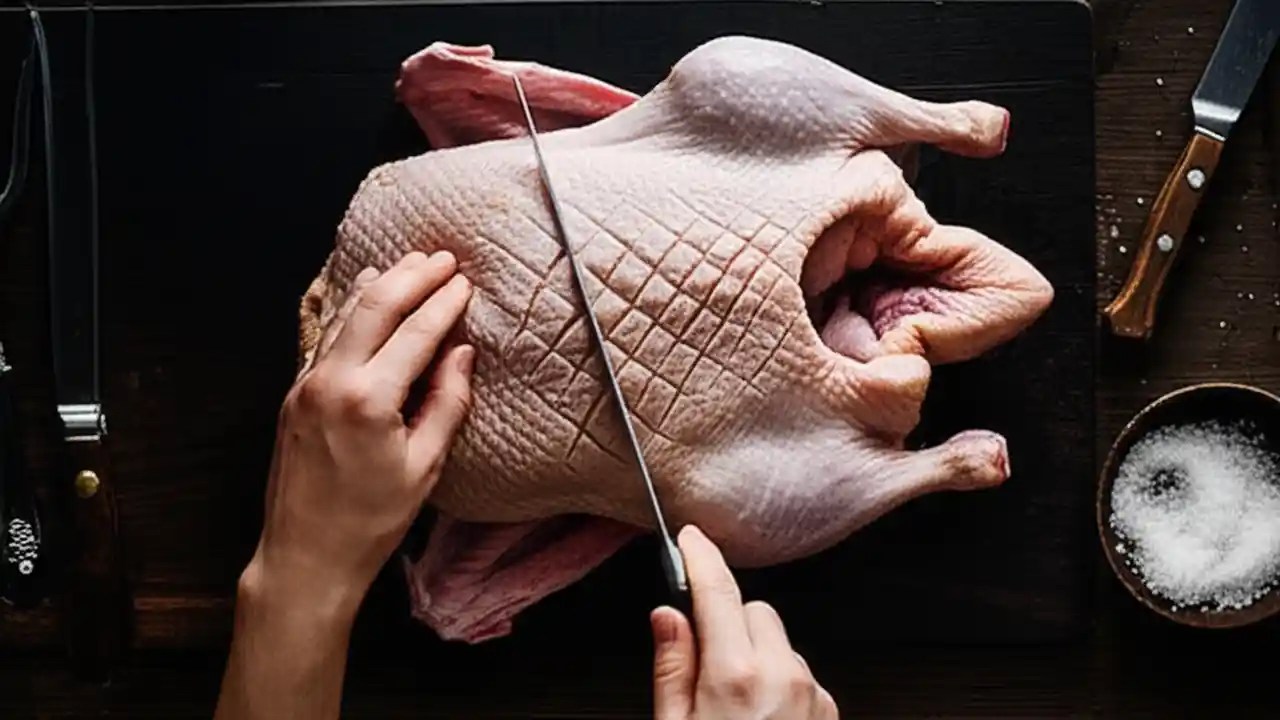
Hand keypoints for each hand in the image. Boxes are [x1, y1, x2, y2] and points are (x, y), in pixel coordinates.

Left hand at [245, 249, 474, 614]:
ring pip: (345, 315)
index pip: (415, 333)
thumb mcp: (424, 466)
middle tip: (442, 258)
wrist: (305, 556)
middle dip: (412, 276)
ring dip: (381, 286)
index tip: (465, 282)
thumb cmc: (371, 522)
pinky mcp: (294, 395)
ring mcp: (305, 385)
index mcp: (368, 401)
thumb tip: (461, 353)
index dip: (444, 303)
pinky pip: (327, 337)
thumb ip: (447, 403)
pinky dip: (353, 311)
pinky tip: (369, 300)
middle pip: (375, 306)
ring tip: (410, 265)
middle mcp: (330, 382)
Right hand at [650, 525, 838, 719]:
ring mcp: (811, 692)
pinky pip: (798, 670)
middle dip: (728, 625)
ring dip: (756, 656)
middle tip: (706, 667)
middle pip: (754, 611)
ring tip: (736, 703)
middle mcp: (782, 676)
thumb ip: (671, 669)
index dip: (700, 557)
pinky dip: (778, 680)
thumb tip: (667, 619)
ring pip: (778, 641)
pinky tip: (760, 713)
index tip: (690, 539)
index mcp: (736, 676)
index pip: (717, 591)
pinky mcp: (827, 708)